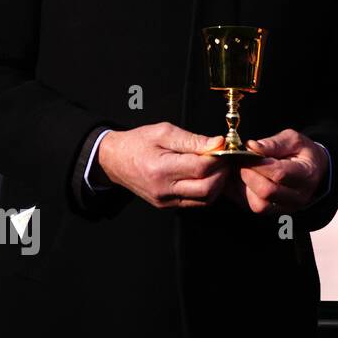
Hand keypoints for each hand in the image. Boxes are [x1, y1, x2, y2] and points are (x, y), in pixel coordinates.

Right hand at [96, 122, 227, 208]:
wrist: (114, 160)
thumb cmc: (138, 143)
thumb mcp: (164, 132)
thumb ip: (192, 140)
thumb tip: (218, 143)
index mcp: (161, 168)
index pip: (201, 168)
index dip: (218, 158)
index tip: (222, 147)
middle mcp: (163, 189)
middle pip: (207, 188)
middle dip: (222, 172)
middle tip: (223, 158)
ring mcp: (165, 200)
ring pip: (205, 199)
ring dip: (217, 184)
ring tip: (216, 167)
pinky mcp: (166, 205)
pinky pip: (196, 203)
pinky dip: (207, 191)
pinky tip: (206, 176)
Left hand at [226, 128, 328, 214]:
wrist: (314, 170)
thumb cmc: (302, 153)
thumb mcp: (293, 140)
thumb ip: (273, 143)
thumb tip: (251, 146)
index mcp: (306, 175)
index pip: (279, 173)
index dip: (258, 163)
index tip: (246, 151)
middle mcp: (299, 196)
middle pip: (267, 192)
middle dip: (249, 174)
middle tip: (242, 161)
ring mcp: (288, 208)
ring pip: (259, 205)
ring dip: (246, 186)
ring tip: (246, 171)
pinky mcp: (276, 213)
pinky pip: (255, 207)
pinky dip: (246, 194)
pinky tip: (247, 180)